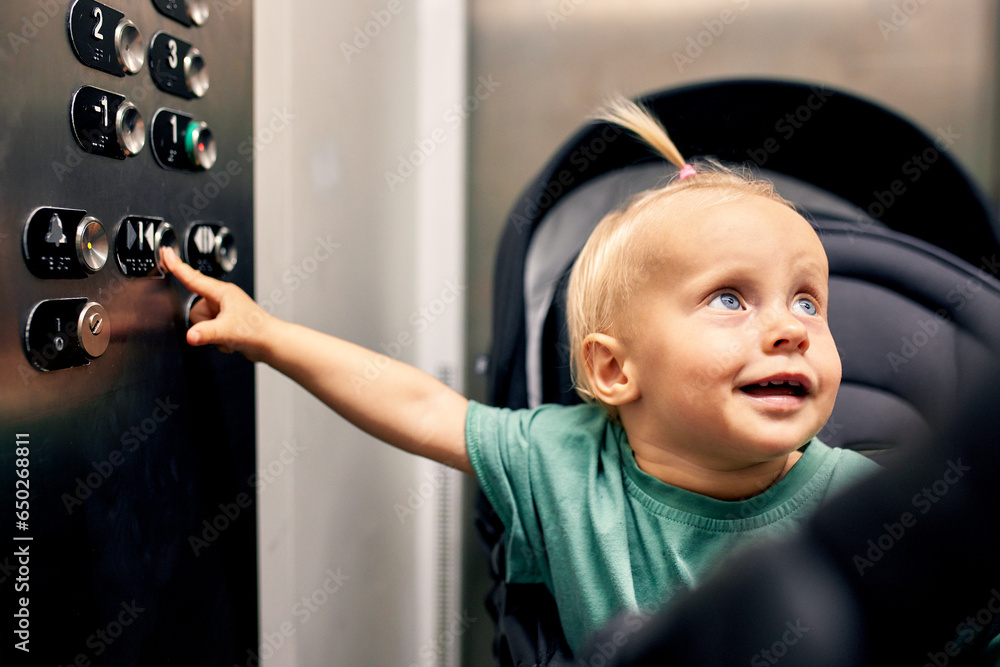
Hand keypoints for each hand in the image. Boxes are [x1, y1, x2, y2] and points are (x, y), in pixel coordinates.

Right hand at [159, 246, 274, 360]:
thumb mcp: (228, 331)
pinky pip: (208, 331)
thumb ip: (206, 333)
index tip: (166, 253)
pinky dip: (217, 339)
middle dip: (204, 325)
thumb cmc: (257, 331)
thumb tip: (191, 335)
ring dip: (211, 334)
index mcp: (222, 292)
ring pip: (200, 323)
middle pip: (194, 310)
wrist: (270, 343)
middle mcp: (221, 299)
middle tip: (222, 330)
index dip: (177, 266)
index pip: (193, 278)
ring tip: (228, 335)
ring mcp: (223, 311)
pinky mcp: (224, 322)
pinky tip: (230, 340)